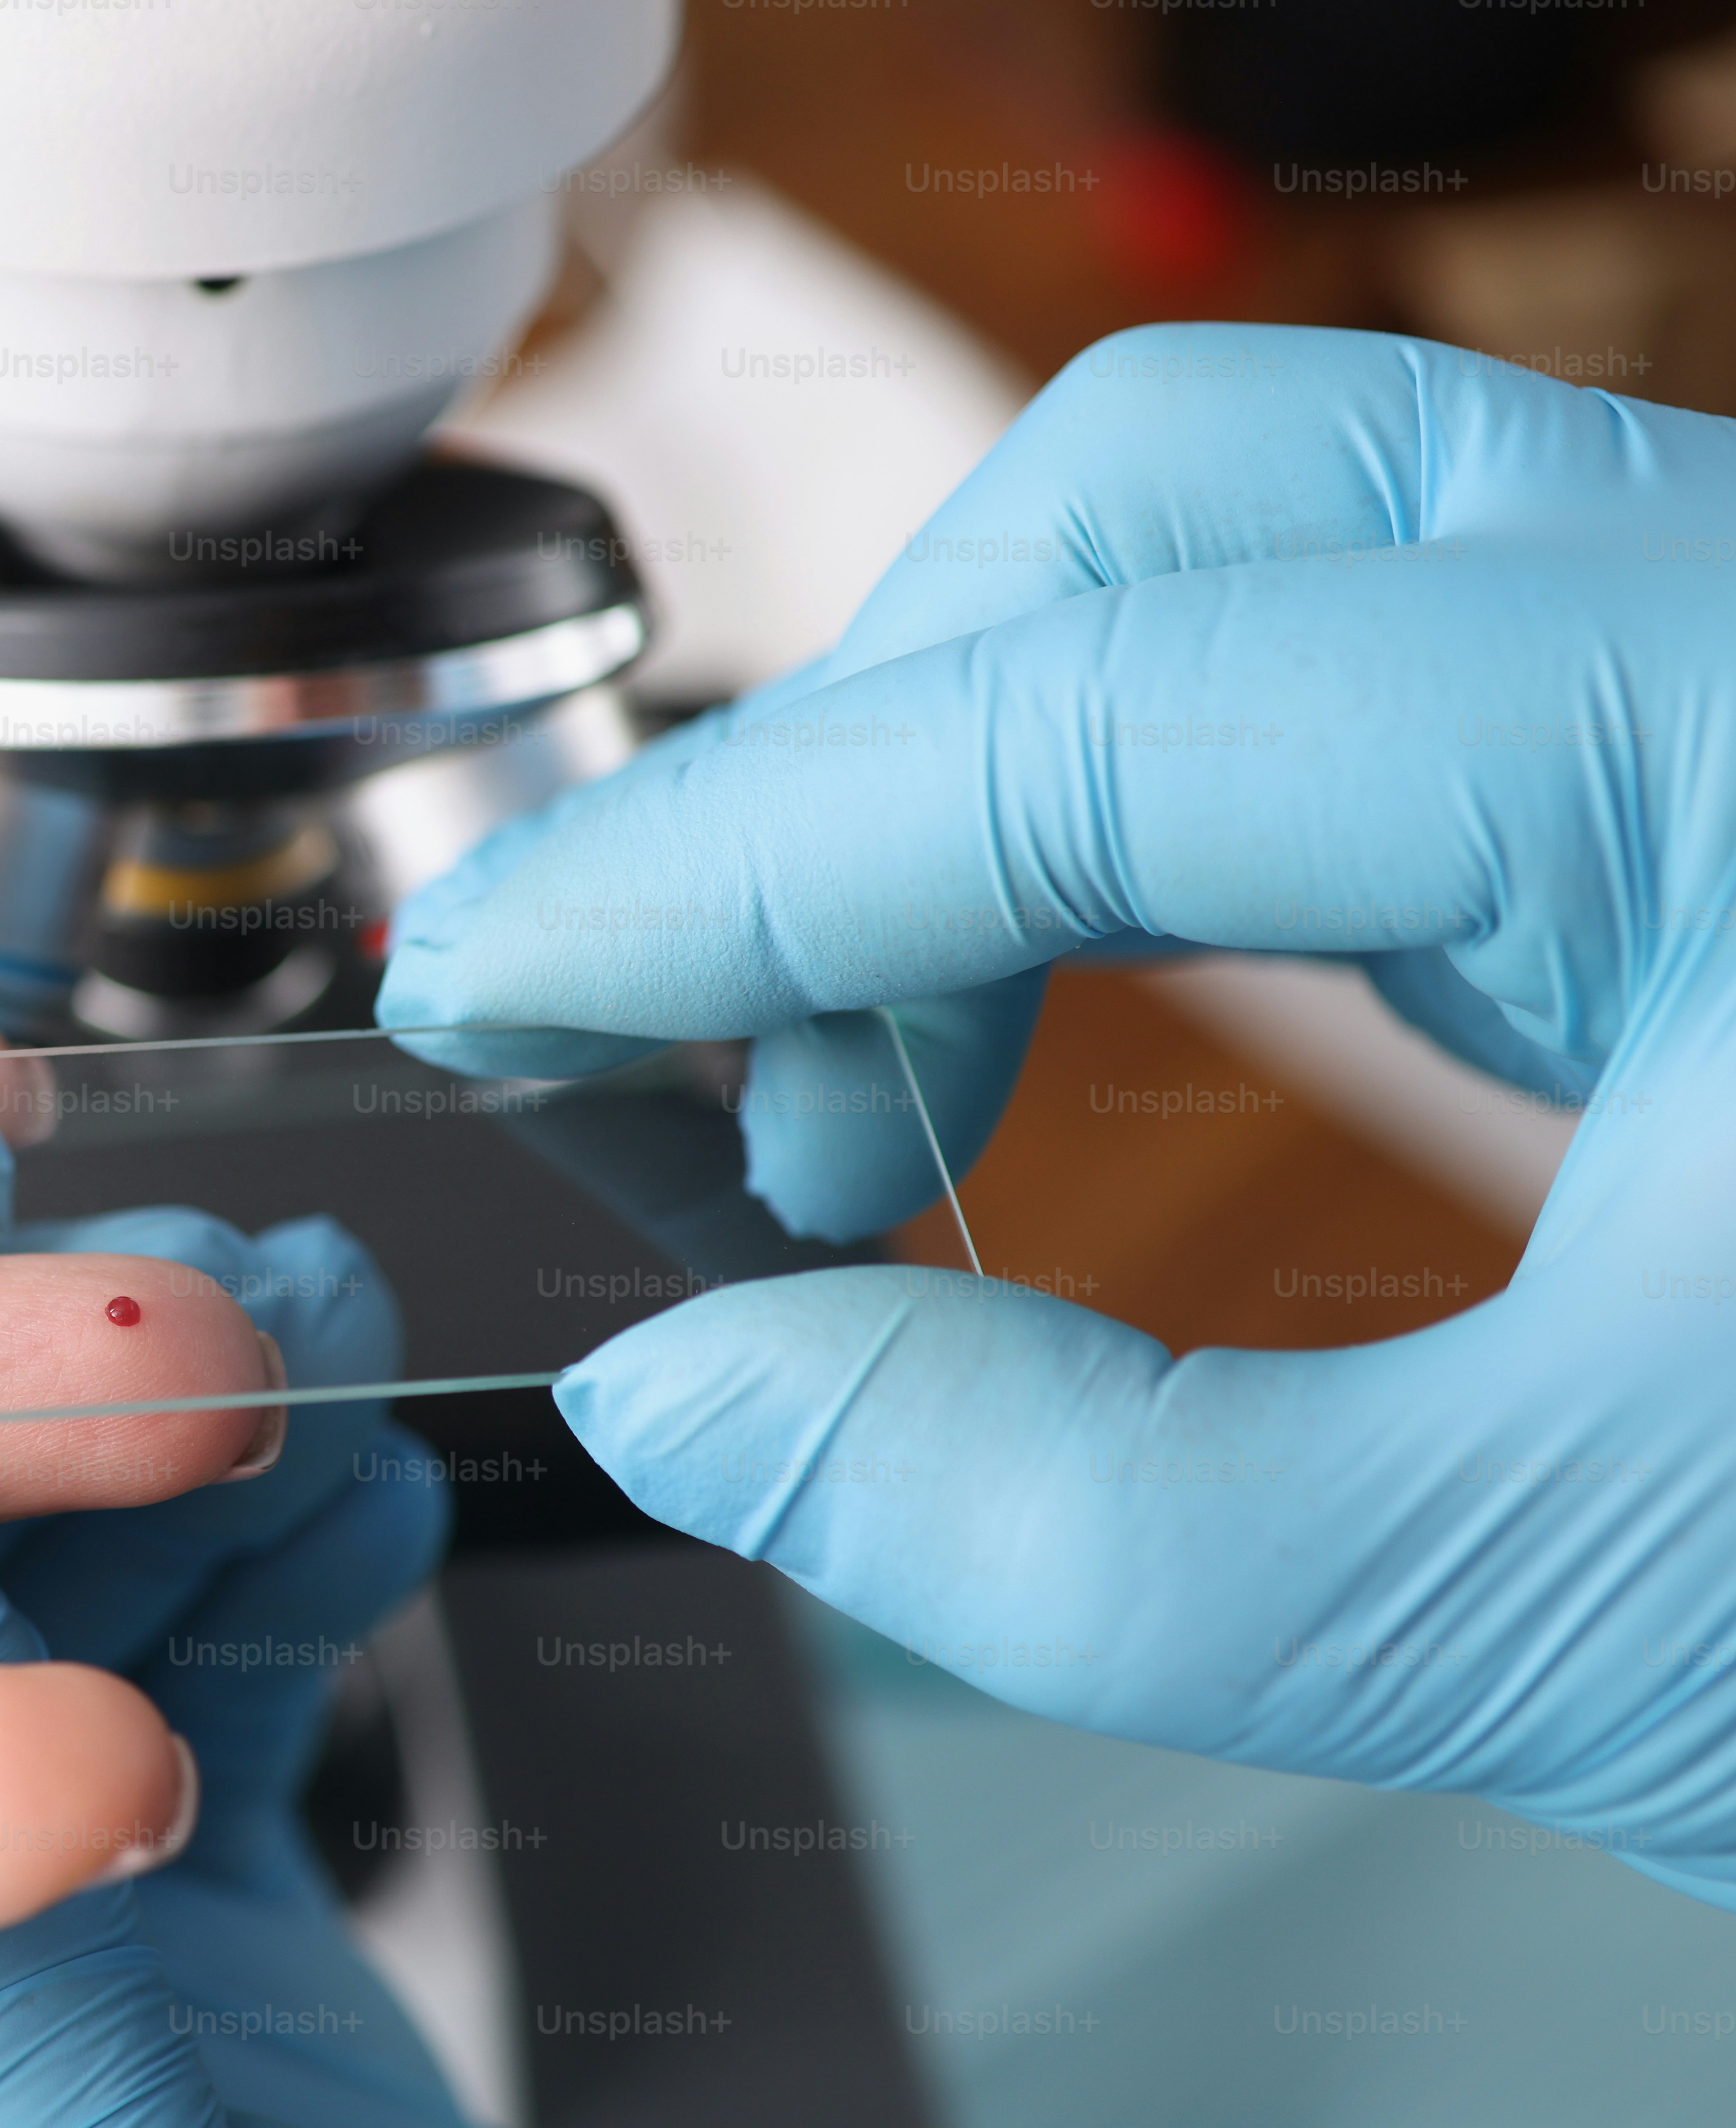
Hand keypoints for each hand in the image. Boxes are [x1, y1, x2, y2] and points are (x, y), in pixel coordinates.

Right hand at [378, 323, 1735, 1902]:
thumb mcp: (1582, 1628)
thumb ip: (1075, 1530)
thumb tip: (710, 1394)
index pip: (1110, 711)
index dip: (742, 856)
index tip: (511, 987)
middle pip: (1175, 499)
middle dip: (874, 772)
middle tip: (743, 1094)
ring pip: (1246, 558)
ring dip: (982, 798)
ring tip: (886, 1105)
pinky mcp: (1707, 803)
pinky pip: (1339, 704)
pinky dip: (1124, 855)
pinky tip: (1048, 1055)